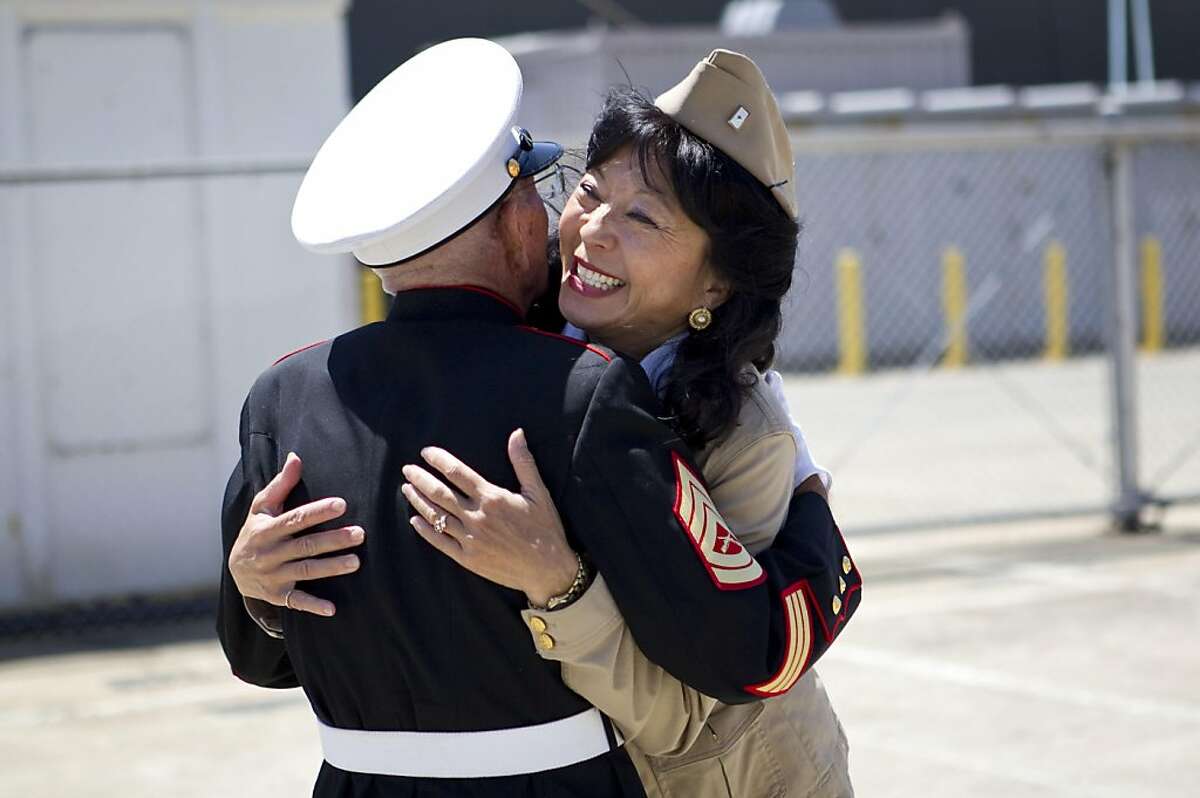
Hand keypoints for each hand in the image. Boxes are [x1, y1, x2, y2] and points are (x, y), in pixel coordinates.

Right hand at [229, 452, 364, 616]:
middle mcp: (270, 553)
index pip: (295, 519)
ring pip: (306, 571)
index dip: (318, 512)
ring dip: (331, 568)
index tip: (341, 504)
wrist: (235, 570)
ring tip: (356, 562)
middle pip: (305, 546)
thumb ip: (281, 484)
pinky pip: (297, 602)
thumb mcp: (262, 508)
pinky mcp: (279, 595)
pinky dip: (313, 606)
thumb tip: (296, 456)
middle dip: (333, 540)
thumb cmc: (256, 531)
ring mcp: (274, 576)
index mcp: (267, 530)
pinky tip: (333, 609)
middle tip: (360, 533)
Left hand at [401, 428, 576, 605]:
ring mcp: (470, 539)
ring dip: (418, 501)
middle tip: (407, 469)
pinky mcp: (468, 558)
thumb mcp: (538, 492)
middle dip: (420, 479)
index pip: (457, 473)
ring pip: (436, 516)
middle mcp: (477, 517)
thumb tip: (517, 433)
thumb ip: (523, 462)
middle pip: (439, 493)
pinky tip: (414, 520)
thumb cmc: (546, 529)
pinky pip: (440, 542)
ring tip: (406, 489)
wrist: (548, 570)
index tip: (425, 452)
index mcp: (492, 498)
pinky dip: (424, 530)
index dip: (438, 460)